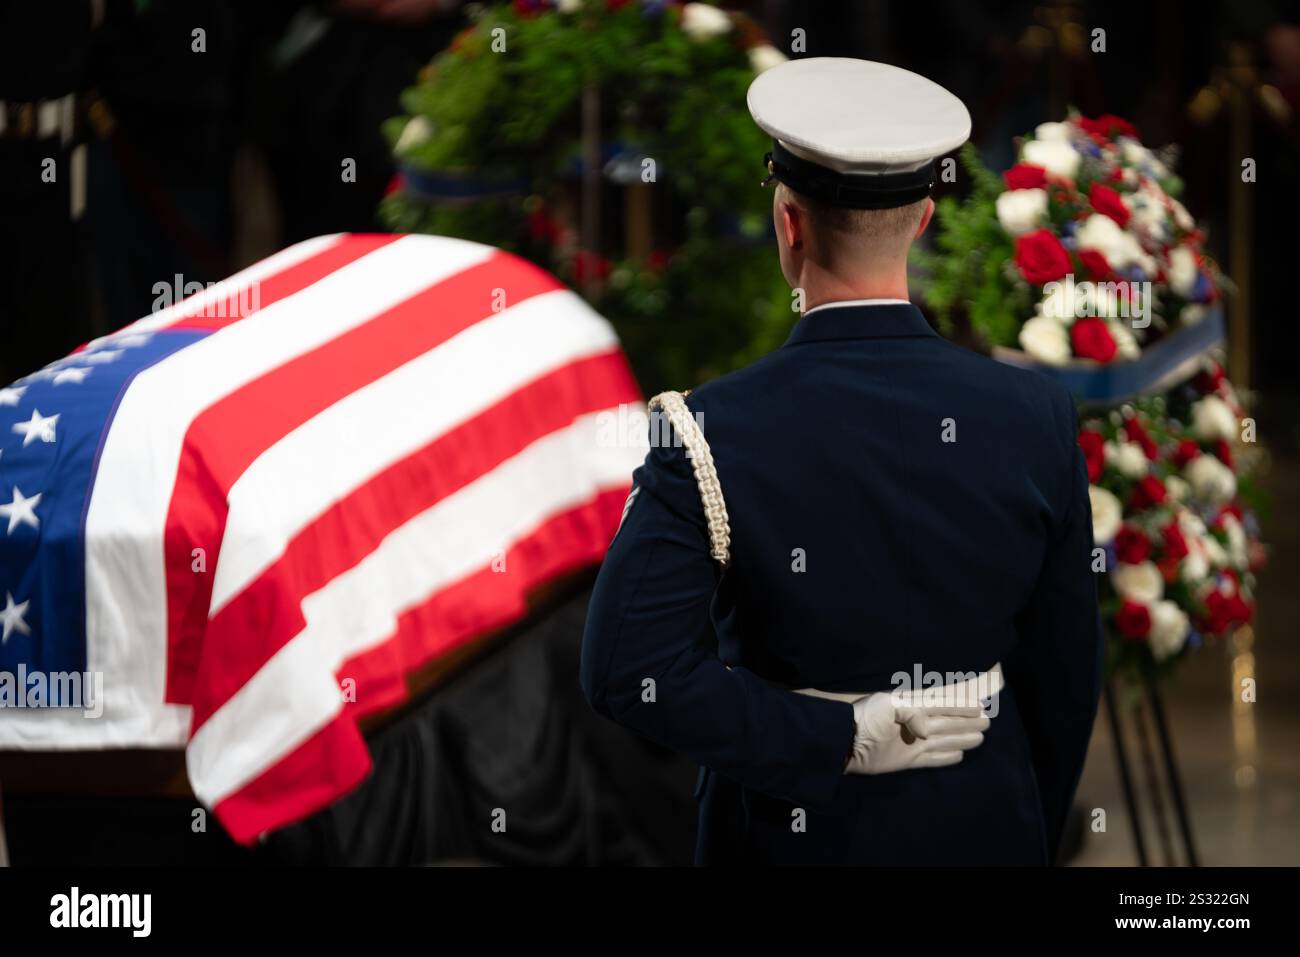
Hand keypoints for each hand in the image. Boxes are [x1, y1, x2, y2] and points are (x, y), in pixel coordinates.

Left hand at [844, 693, 988, 774]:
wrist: (844, 743)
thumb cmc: (866, 719)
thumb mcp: (888, 705)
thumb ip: (912, 712)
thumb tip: (927, 732)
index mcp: (910, 705)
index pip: (941, 703)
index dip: (960, 705)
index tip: (979, 706)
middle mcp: (914, 723)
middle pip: (946, 721)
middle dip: (966, 721)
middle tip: (987, 721)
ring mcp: (911, 743)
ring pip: (943, 739)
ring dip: (961, 737)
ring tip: (980, 737)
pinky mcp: (907, 760)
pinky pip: (932, 759)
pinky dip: (946, 757)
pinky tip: (960, 755)